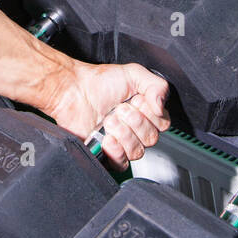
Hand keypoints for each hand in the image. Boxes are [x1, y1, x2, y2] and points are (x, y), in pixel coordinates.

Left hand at [44, 61, 170, 170]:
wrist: (74, 91)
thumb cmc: (100, 82)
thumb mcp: (133, 73)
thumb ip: (156, 86)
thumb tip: (161, 107)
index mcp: (146, 111)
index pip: (163, 124)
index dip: (150, 114)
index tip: (135, 100)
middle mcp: (136, 128)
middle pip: (151, 139)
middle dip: (134, 122)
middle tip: (119, 108)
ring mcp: (122, 142)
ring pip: (137, 152)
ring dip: (123, 134)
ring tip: (109, 120)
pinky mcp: (108, 153)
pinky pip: (121, 163)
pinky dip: (115, 151)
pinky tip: (107, 138)